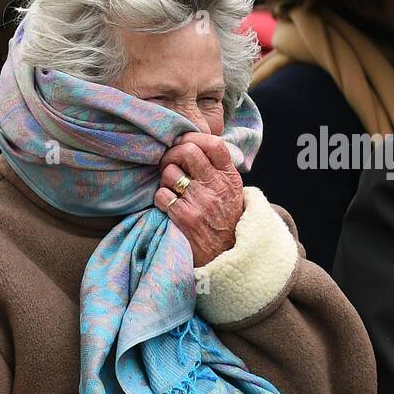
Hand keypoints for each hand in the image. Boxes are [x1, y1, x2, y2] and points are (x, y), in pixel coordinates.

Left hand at [154, 132, 244, 266]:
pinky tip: (168, 205)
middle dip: (172, 155)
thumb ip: (218, 169)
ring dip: (165, 179)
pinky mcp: (185, 218)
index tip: (183, 143)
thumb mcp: (232, 191)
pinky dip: (160, 198)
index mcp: (229, 177)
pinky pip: (161, 195)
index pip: (214, 144)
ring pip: (170, 173)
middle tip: (170, 164)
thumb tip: (194, 145)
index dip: (193, 138)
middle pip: (187, 152)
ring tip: (172, 189)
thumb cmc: (225, 219)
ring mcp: (200, 202)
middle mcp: (216, 186)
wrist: (228, 255)